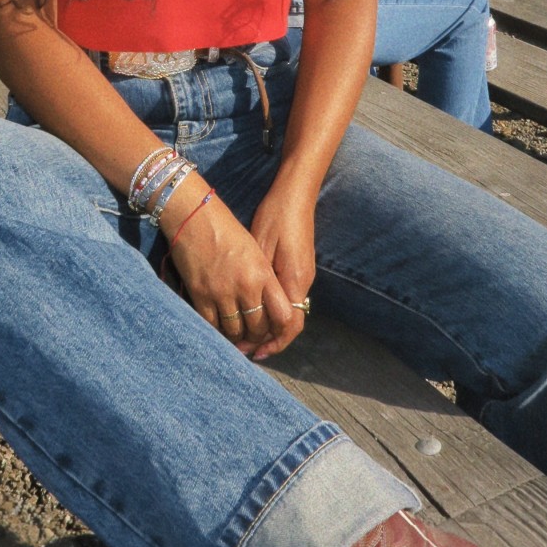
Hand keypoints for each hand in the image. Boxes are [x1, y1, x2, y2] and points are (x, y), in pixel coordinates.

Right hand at [167, 192, 291, 356]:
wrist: (194, 217)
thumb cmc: (226, 229)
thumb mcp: (255, 250)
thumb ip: (264, 278)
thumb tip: (267, 304)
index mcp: (263, 273)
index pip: (282, 315)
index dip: (280, 328)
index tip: (274, 330)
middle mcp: (246, 286)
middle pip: (258, 327)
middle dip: (256, 336)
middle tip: (251, 337)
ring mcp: (222, 292)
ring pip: (234, 331)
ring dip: (236, 336)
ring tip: (235, 334)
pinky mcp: (200, 295)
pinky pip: (212, 324)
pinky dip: (216, 330)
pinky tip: (217, 327)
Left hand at [246, 176, 316, 359]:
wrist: (295, 194)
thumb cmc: (276, 217)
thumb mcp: (261, 249)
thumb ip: (260, 279)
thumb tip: (248, 308)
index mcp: (294, 280)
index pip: (290, 326)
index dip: (273, 343)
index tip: (253, 352)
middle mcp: (303, 282)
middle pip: (290, 323)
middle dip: (268, 338)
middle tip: (242, 346)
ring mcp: (303, 274)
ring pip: (288, 311)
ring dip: (269, 324)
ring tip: (245, 333)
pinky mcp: (299, 267)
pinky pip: (287, 297)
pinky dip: (272, 309)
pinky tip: (255, 308)